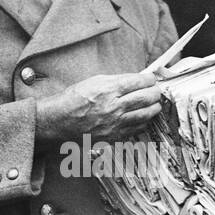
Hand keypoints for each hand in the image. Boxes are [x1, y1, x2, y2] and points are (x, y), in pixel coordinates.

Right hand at [35, 72, 162, 144]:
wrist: (58, 120)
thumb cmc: (73, 99)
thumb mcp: (94, 81)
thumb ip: (116, 81)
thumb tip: (135, 81)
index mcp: (108, 89)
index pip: (139, 82)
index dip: (149, 79)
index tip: (151, 79)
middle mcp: (114, 106)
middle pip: (147, 98)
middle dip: (155, 92)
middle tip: (156, 91)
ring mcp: (115, 123)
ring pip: (146, 114)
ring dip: (154, 108)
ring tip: (154, 104)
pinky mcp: (114, 136)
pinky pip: (137, 128)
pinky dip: (144, 121)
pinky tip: (143, 117)